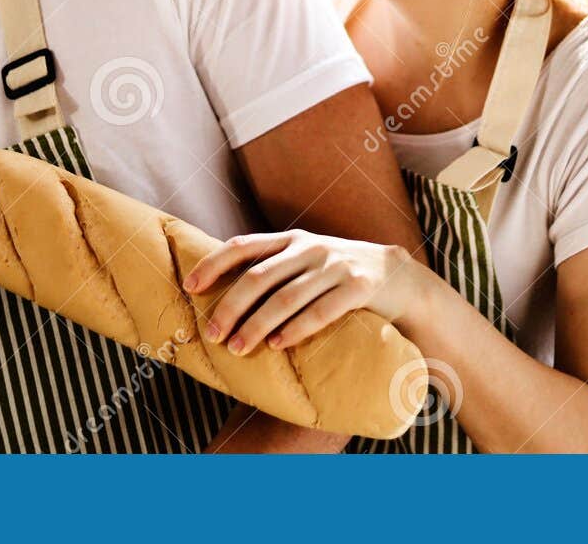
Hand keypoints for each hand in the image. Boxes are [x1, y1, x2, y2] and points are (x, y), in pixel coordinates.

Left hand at [183, 230, 427, 355]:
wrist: (398, 277)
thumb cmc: (337, 275)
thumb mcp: (305, 262)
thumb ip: (273, 269)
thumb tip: (220, 293)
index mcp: (290, 240)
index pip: (243, 246)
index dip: (214, 265)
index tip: (189, 287)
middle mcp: (310, 248)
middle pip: (259, 276)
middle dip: (231, 306)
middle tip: (213, 334)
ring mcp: (335, 266)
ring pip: (286, 297)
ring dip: (258, 325)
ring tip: (238, 347)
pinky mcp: (358, 287)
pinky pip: (321, 310)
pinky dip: (297, 329)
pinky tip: (279, 345)